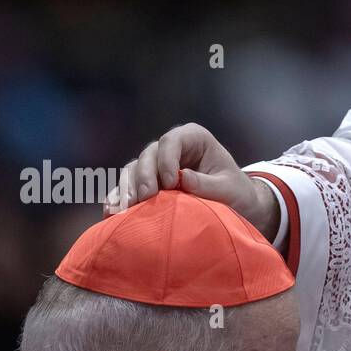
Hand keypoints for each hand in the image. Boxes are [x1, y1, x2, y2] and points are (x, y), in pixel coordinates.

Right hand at [105, 123, 278, 239]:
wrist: (237, 207)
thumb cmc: (237, 194)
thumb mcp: (229, 189)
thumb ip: (207, 184)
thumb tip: (182, 178)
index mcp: (194, 138)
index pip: (173, 140)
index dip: (167, 159)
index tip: (171, 182)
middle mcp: (171, 148)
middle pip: (149, 155)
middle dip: (144, 176)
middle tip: (146, 198)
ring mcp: (157, 165)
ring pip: (134, 170)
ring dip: (128, 188)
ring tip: (126, 207)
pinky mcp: (148, 183)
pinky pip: (129, 188)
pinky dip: (121, 199)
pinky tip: (113, 212)